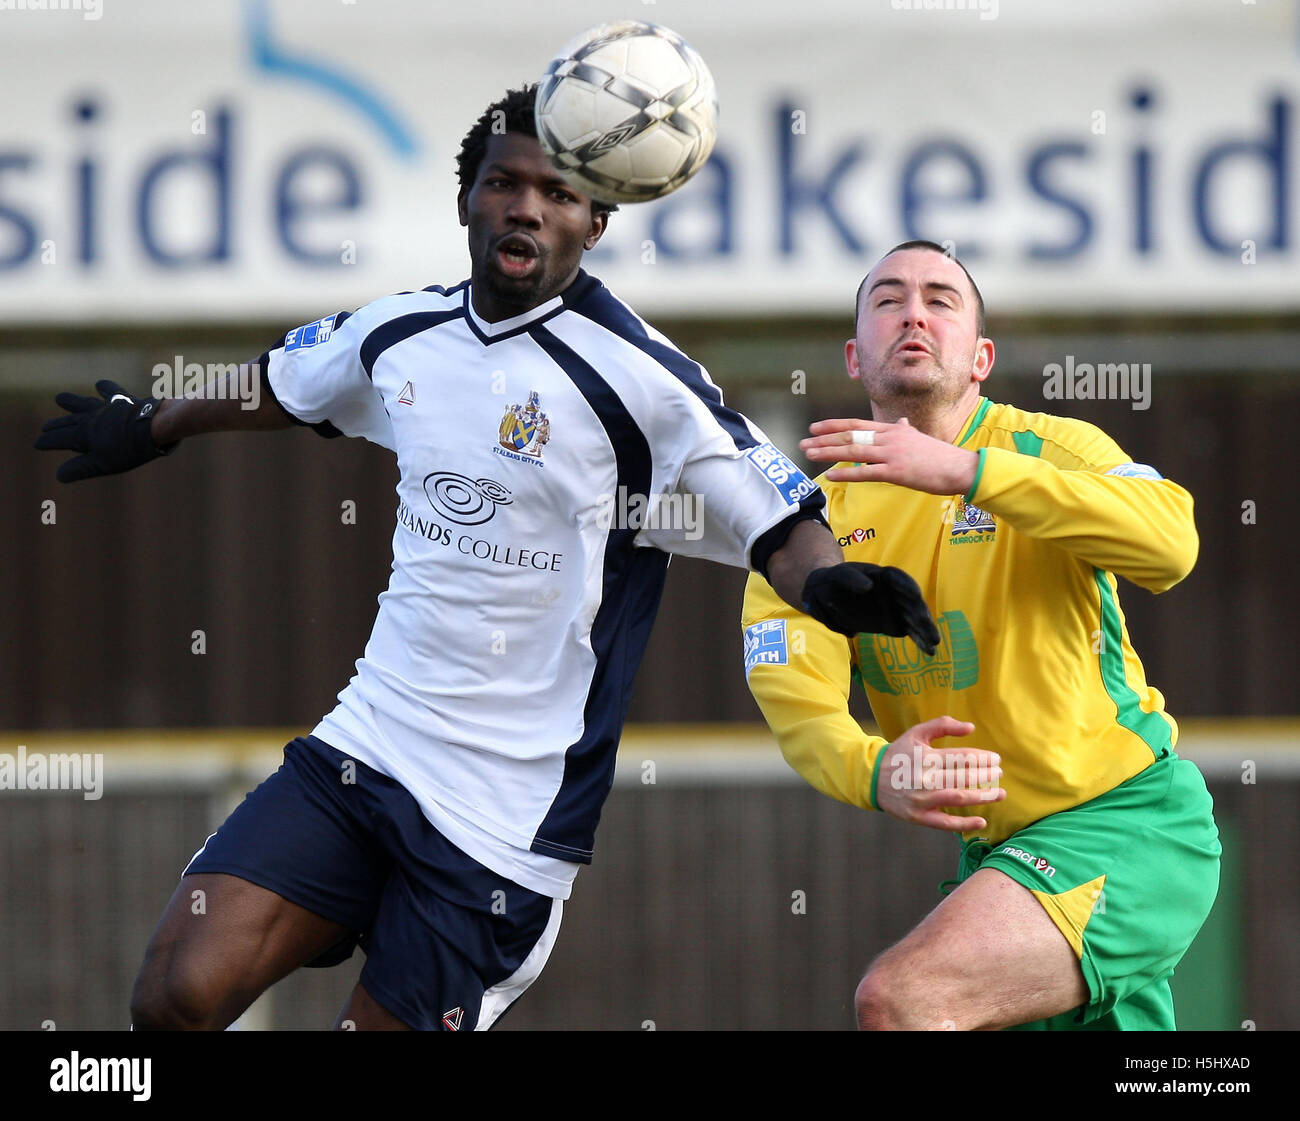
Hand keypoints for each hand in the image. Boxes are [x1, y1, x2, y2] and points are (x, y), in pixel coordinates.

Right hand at [34, 380, 177, 482]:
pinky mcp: (124, 401)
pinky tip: (99, 384)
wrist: (154, 426)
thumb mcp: (103, 464)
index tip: (38, 444)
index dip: (48, 442)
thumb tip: (59, 475)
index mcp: (83, 435)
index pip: (59, 439)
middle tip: (45, 428)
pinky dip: (105, 388)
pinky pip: (111, 392)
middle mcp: (90, 418)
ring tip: (60, 398)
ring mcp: (106, 408)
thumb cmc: (130, 449)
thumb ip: (81, 469)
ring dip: (71, 402)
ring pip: (84, 404)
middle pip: (69, 422)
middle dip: (56, 426)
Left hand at [800, 418, 978, 494]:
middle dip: (824, 439)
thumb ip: (905, 431)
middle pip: (850, 436)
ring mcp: (892, 454)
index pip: (857, 425)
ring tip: (809, 454)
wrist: (960, 468)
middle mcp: (890, 438)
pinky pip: (866, 472)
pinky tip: (831, 474)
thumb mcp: (919, 438)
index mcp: (893, 430)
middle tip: (803, 442)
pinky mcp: (896, 472)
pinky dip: (846, 472)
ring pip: (853, 451)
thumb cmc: (940, 457)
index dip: (833, 426)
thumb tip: (901, 423)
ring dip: (828, 452)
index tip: (815, 427)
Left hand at [802, 562, 940, 655]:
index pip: (898, 578)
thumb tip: (868, 587)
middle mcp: (895, 591)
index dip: (906, 585)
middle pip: (911, 601)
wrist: (827, 596)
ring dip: (925, 630)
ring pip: (915, 619)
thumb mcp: (837, 575)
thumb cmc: (832, 582)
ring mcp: (897, 609)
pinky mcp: (894, 625)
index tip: (914, 593)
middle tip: (925, 622)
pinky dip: (920, 641)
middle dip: (920, 611)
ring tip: (934, 642)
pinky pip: (910, 633)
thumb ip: (850, 579)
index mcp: (883, 575)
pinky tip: (930, 651)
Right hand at [875, 717, 1005, 831]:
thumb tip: (971, 727)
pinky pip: (945, 823)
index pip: (962, 757)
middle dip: (987, 776)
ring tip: (1000, 794)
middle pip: (964, 777)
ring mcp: (921, 799)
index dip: (983, 758)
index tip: (996, 759)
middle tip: (999, 774)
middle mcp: (924, 778)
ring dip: (983, 797)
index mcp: (925, 757)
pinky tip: (982, 821)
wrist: (871, 777)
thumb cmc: (900, 753)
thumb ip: (943, 725)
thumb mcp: (917, 733)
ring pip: (959, 798)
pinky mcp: (918, 817)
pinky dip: (965, 824)